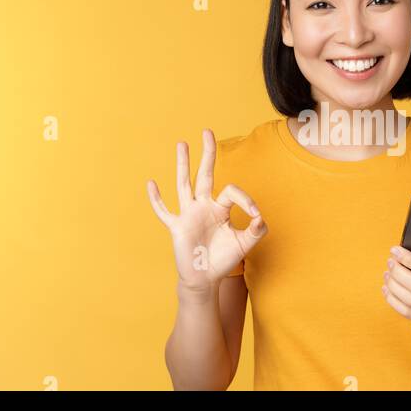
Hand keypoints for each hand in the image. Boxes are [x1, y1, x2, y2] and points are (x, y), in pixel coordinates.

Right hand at [146, 129, 267, 290]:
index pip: (231, 191)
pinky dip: (157, 199)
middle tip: (207, 132)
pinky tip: (151, 184)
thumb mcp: (244, 244)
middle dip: (207, 154)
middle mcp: (203, 206)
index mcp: (219, 208)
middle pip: (204, 175)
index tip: (255, 215)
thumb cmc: (223, 260)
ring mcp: (188, 215)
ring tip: (182, 144)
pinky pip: (164, 211)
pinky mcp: (177, 227)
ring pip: (184, 184)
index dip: (246, 199)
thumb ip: (256, 230)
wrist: (206, 279)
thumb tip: (259, 217)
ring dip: (182, 165)